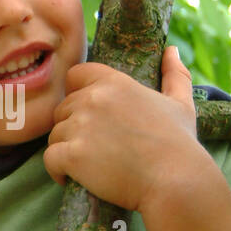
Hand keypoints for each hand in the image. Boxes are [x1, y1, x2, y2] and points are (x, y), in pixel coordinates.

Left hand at [43, 46, 200, 210]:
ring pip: (55, 134)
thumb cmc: (179, 143)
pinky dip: (57, 170)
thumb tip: (171, 50)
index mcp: (114, 83)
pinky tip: (70, 178)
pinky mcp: (72, 155)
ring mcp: (81, 127)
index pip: (76, 75)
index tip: (86, 112)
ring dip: (66, 149)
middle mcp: (93, 99)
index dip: (76, 92)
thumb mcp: (181, 103)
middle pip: (62, 108)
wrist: (175, 180)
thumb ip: (174, 74)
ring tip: (86, 165)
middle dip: (72, 126)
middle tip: (92, 146)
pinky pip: (49, 158)